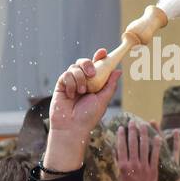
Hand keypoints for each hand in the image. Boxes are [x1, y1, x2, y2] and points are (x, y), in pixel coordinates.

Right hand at [43, 49, 122, 173]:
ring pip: (74, 68)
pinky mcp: (61, 86)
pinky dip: (71, 83)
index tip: (103, 52)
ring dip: (80, 78)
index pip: (96, 66)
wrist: (72, 127)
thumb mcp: (103, 100)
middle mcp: (82, 81)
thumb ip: (110, 85)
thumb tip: (118, 70)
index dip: (99, 57)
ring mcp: (71, 83)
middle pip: (84, 62)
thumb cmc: (88, 117)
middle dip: (88, 64)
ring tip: (82, 92)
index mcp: (94, 83)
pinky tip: (72, 94)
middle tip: (92, 73)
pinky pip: (66, 75)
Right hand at [114, 122, 161, 180]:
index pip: (121, 147)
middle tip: (133, 122)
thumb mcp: (115, 179)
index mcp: (122, 166)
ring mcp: (144, 166)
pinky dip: (156, 146)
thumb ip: (115, 166)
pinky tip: (157, 137)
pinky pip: (155, 155)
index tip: (121, 127)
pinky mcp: (153, 170)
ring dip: (144, 134)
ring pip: (144, 147)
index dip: (121, 136)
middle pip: (132, 143)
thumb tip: (112, 154)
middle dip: (133, 131)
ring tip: (144, 125)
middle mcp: (133, 164)